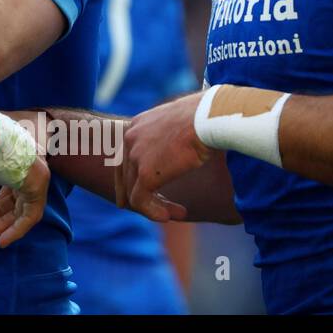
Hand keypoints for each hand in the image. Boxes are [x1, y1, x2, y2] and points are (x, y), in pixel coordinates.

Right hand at [0, 108, 48, 240]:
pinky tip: (2, 240)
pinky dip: (17, 230)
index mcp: (10, 168)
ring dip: (1, 228)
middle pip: (11, 207)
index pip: (4, 198)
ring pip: (19, 213)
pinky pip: (31, 216)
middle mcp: (23, 175)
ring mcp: (32, 180)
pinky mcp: (37, 186)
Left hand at [116, 92, 206, 221]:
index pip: (124, 156)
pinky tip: (171, 216)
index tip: (139, 196)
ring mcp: (135, 155)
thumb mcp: (182, 123)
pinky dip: (154, 211)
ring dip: (155, 206)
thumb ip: (173, 136)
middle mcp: (130, 138)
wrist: (207, 118)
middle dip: (142, 196)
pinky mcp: (145, 173)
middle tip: (163, 211)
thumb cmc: (206, 117)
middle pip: (125, 176)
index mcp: (138, 125)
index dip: (129, 179)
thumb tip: (184, 145)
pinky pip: (140, 200)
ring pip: (134, 191)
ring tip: (179, 214)